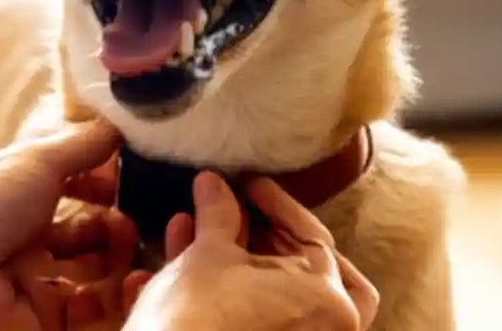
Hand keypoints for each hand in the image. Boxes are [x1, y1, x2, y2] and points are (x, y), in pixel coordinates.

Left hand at [0, 121, 135, 330]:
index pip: (71, 183)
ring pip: (92, 269)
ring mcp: (31, 276)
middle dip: (116, 222)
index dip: (102, 178)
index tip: (129, 173)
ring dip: (115, 257)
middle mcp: (25, 233)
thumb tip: (118, 123)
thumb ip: (79, 144)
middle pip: (87, 228)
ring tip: (122, 246)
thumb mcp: (31, 163)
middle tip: (129, 219)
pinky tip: (100, 289)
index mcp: (17, 192)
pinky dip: (100, 300)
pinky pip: (84, 309)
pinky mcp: (38, 316)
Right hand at [125, 172, 378, 330]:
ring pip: (268, 297)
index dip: (274, 202)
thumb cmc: (198, 319)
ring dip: (229, 261)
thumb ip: (218, 214)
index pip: (313, 235)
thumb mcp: (208, 255)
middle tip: (230, 212)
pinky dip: (219, 296)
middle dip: (257, 235)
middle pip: (300, 270)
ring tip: (187, 227)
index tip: (245, 184)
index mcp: (329, 301)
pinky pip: (244, 321)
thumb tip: (213, 184)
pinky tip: (172, 265)